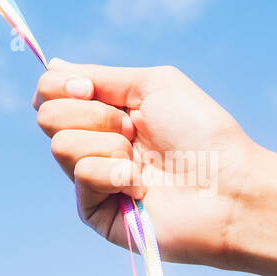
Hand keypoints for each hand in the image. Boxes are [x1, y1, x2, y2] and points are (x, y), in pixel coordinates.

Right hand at [33, 60, 257, 265]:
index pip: (49, 90)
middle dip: (92, 115)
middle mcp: (94, 142)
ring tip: (142, 161)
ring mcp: (93, 177)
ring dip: (108, 145)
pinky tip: (141, 186)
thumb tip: (53, 65)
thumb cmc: (202, 132)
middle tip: (133, 130)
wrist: (229, 186)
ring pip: (60, 145)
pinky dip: (114, 174)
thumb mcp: (152, 84)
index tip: (90, 89)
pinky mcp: (95, 211)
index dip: (62, 85)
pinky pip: (81, 176)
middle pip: (47, 115)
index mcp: (105, 110)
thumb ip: (99, 75)